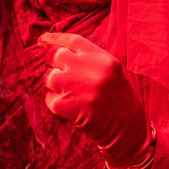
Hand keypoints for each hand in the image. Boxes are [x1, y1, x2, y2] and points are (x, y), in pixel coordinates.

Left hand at [39, 33, 153, 168]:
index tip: (42, 41)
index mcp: (103, 59)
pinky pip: (50, 99)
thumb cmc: (117, 100)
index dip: (55, 39)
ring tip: (71, 96)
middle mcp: (91, 69)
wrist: (127, 130)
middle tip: (60, 75)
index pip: (73, 41)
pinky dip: (55, 105)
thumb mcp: (110, 72)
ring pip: (50, 78)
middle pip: (57, 56)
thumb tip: (56, 51)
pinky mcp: (67, 106)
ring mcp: (78, 87)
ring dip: (55, 87)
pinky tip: (71, 110)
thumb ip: (88, 60)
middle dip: (52, 64)